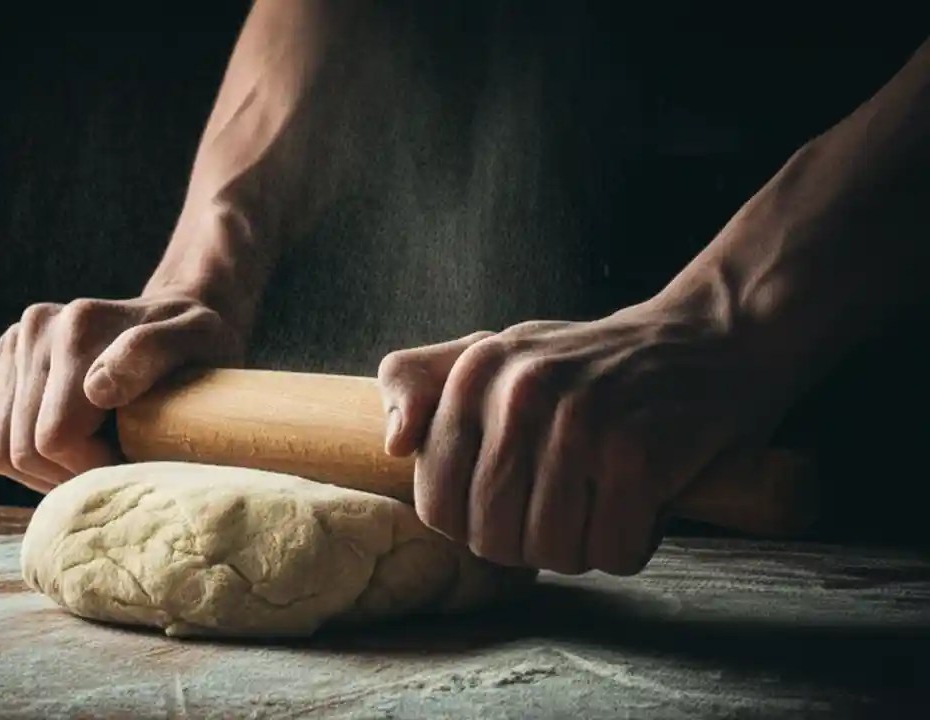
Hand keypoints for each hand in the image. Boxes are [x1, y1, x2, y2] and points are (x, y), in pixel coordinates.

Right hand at [0, 293, 242, 492]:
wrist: (172, 317)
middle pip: (21, 450)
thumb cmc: (196, 342)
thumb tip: (97, 388)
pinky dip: (14, 456)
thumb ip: (152, 353)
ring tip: (89, 457)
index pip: (55, 438)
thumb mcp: (199, 340)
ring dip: (41, 472)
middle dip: (67, 474)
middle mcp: (33, 329)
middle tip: (112, 466)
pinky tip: (59, 448)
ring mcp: (10, 346)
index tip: (129, 461)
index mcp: (77, 327)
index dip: (91, 469)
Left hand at [377, 302, 792, 574]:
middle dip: (530, 544)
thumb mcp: (497, 355)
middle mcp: (521, 393)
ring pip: (553, 553)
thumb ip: (422, 382)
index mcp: (476, 372)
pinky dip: (631, 545)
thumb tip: (392, 443)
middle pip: (493, 538)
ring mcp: (580, 423)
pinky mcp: (639, 454)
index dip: (473, 526)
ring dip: (583, 548)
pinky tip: (641, 504)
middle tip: (565, 508)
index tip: (511, 504)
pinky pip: (613, 552)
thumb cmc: (591, 365)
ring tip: (601, 503)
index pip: (437, 503)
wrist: (708, 339)